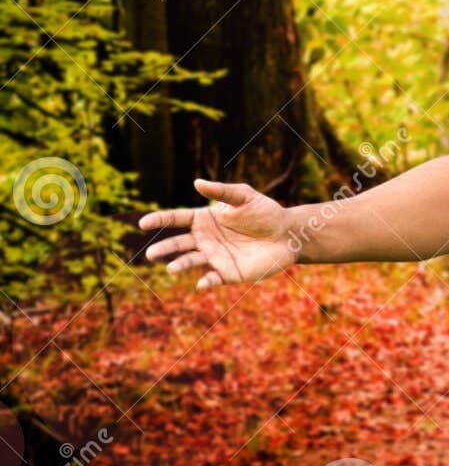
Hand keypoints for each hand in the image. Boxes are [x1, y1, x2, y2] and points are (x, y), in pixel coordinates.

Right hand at [137, 177, 296, 289]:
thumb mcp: (245, 197)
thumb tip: (197, 183)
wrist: (288, 234)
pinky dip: (205, 281)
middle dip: (164, 248)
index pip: (177, 219)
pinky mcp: (228, 273)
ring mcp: (215, 257)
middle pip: (178, 243)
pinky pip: (212, 279)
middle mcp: (205, 239)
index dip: (160, 220)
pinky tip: (202, 283)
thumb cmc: (266, 212)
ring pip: (191, 262)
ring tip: (171, 267)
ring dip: (180, 265)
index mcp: (205, 219)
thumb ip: (222, 192)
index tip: (143, 223)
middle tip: (151, 254)